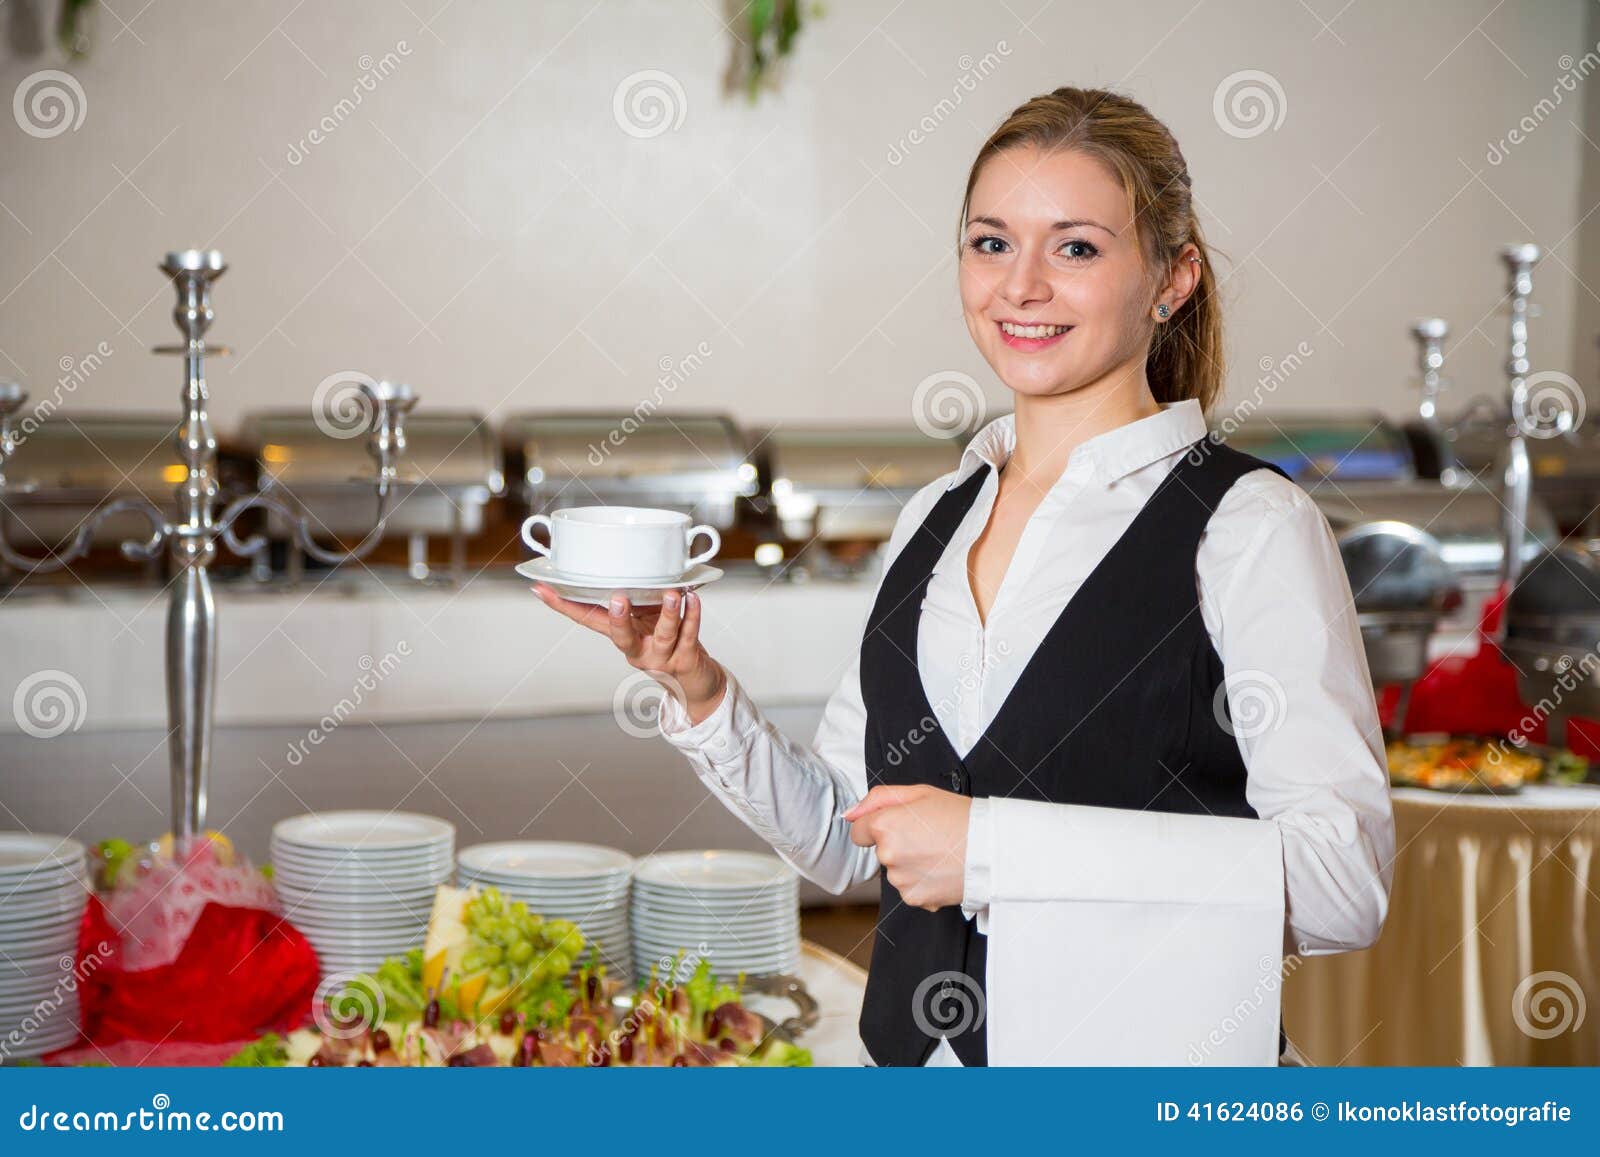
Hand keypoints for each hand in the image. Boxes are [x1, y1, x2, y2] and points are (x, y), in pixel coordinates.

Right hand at [532, 585, 726, 722]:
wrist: (693, 679)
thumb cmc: (667, 641)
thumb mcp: (646, 619)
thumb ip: (637, 598)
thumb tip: (625, 564)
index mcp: (621, 637)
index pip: (587, 620)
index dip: (563, 606)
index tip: (542, 589)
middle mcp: (637, 650)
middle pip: (622, 637)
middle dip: (619, 619)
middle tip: (618, 599)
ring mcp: (662, 657)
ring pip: (664, 635)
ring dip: (669, 613)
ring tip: (672, 594)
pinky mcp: (685, 659)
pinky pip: (690, 634)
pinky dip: (693, 616)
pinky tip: (693, 599)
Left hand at [843, 784, 970, 910]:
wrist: (993, 849)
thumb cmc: (960, 817)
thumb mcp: (920, 793)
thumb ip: (878, 799)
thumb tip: (850, 814)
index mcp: (885, 826)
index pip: (859, 832)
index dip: (879, 826)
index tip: (901, 825)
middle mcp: (887, 855)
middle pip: (880, 851)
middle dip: (898, 845)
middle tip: (929, 836)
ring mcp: (901, 880)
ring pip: (896, 871)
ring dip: (910, 865)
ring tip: (939, 853)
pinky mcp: (915, 898)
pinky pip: (910, 888)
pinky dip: (923, 882)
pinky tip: (942, 870)